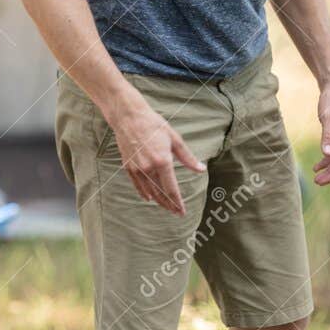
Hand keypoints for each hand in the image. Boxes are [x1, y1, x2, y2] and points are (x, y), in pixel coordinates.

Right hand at [108, 96, 204, 213]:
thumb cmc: (154, 125)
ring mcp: (137, 168)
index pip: (171, 189)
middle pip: (160, 193)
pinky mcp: (128, 167)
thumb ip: (188, 158)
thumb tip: (201, 169)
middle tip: (177, 212)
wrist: (129, 117)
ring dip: (159, 201)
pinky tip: (150, 198)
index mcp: (162, 161)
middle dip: (169, 205)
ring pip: (149, 191)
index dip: (177, 202)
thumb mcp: (175, 139)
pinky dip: (144, 193)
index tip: (182, 211)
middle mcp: (148, 168)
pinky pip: (137, 185)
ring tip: (167, 206)